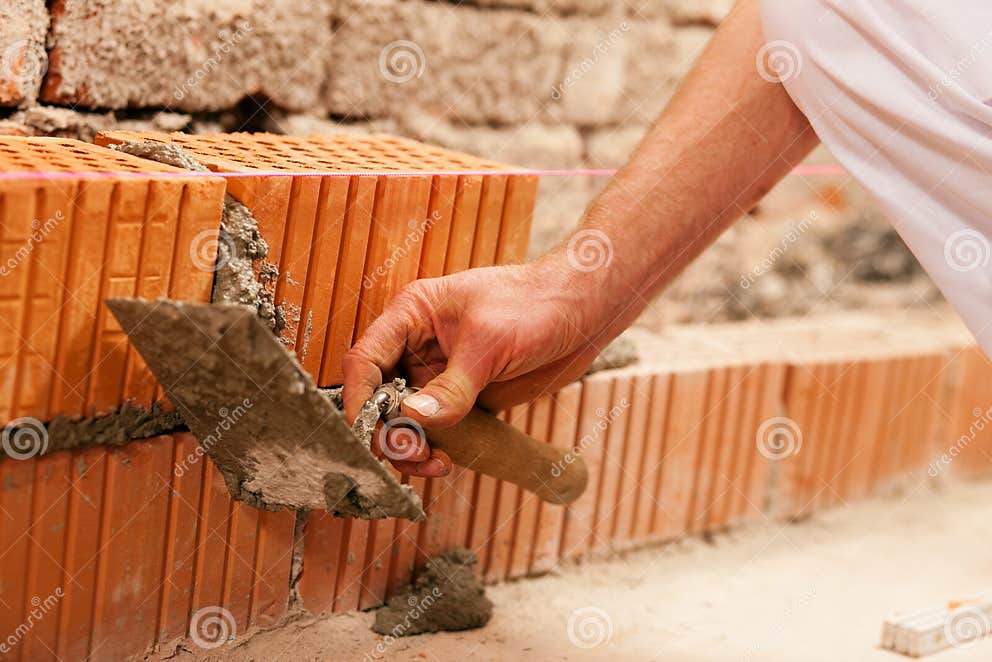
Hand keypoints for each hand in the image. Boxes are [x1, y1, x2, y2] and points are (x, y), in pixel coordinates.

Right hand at [343, 258, 609, 476]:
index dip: (358, 400)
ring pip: (406, 419)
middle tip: (414, 456)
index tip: (367, 435)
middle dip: (388, 432)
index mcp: (412, 315)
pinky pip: (437, 428)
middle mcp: (418, 346)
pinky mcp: (464, 396)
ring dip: (412, 447)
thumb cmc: (536, 305)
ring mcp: (441, 373)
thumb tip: (414, 420)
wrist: (585, 310)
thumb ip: (452, 385)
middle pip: (379, 397)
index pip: (365, 361)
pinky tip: (449, 461)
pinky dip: (435, 448)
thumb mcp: (490, 343)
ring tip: (438, 465)